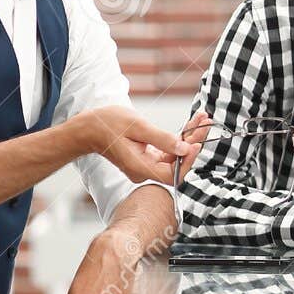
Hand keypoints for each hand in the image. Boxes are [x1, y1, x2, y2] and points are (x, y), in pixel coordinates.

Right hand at [80, 106, 200, 184]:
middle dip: (193, 142)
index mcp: (140, 168)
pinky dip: (179, 138)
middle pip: (177, 163)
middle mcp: (144, 171)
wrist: (88, 128)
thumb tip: (185, 148)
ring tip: (201, 119)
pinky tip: (190, 124)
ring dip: (189, 138)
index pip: (172, 174)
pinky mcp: (148, 158)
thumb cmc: (107, 124)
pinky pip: (168, 151)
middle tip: (205, 122)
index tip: (198, 143)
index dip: (188, 161)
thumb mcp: (137, 126)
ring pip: (175, 156)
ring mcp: (146, 166)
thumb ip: (162, 139)